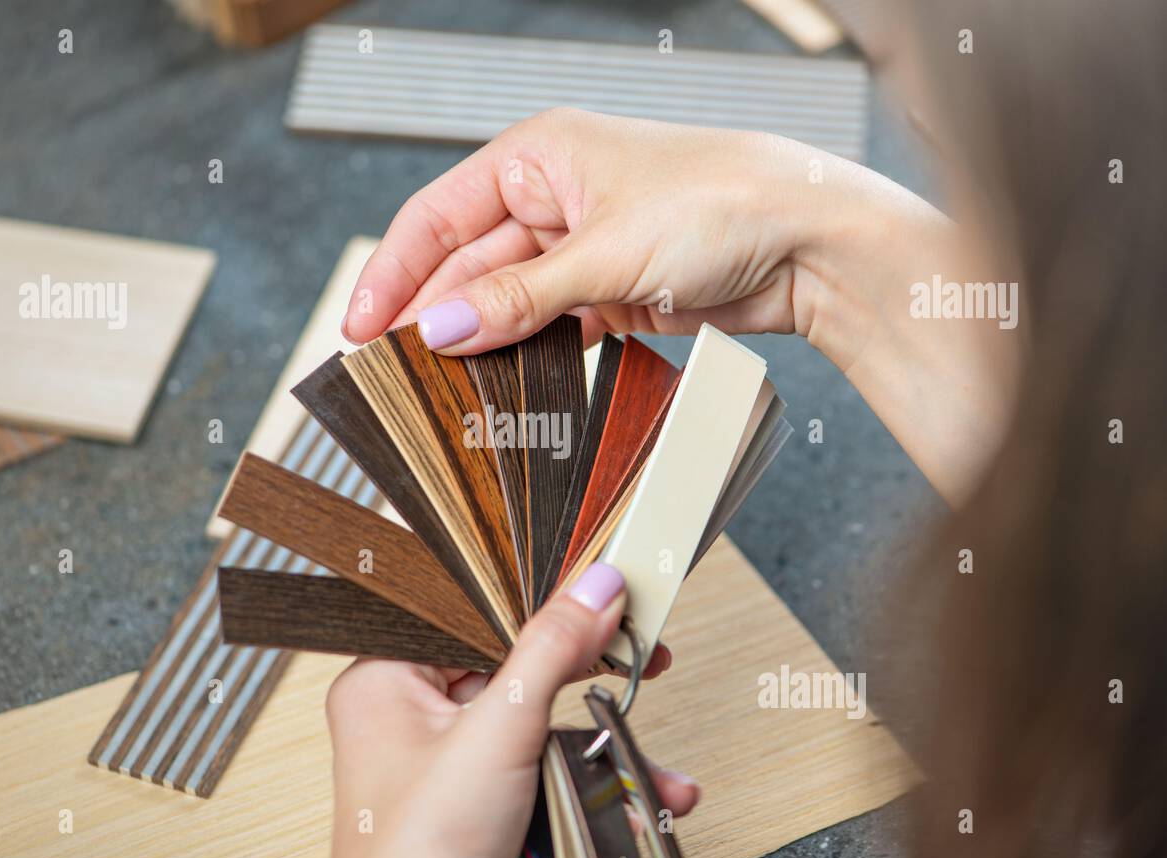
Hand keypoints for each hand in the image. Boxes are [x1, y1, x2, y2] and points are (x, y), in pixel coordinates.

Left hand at [326, 562, 699, 857]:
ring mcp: (448, 762)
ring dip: (601, 747)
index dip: (542, 600)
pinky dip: (588, 782)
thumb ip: (550, 654)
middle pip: (515, 666)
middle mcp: (412, 713)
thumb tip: (593, 589)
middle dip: (588, 684)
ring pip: (537, 723)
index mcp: (386, 677)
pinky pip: (540, 768)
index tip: (601, 593)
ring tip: (648, 770)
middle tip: (638, 660)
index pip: (475, 610)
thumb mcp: (494, 735)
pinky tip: (633, 797)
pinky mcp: (479, 801)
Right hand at [343, 107, 936, 363]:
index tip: (359, 325)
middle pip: (468, 263)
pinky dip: (526, 353)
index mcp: (539, 154)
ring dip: (480, 341)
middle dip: (433, 316)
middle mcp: (555, 195)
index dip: (393, 272)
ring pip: (507, 300)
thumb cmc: (721, 203)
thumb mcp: (602, 253)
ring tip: (442, 388)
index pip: (438, 215)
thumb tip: (436, 331)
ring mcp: (583, 246)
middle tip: (393, 372)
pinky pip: (548, 324)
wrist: (812, 242)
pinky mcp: (611, 289)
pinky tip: (502, 383)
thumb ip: (515, 298)